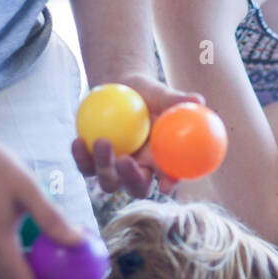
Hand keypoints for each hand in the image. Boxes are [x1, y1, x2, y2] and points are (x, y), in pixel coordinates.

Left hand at [71, 74, 205, 196]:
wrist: (119, 91)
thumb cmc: (147, 94)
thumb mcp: (161, 94)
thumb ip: (177, 100)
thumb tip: (199, 100)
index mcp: (161, 162)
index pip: (169, 177)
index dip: (169, 183)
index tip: (166, 183)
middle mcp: (139, 172)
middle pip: (137, 188)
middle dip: (131, 180)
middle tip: (126, 161)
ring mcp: (114, 170)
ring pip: (108, 182)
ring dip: (104, 167)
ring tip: (102, 141)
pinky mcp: (92, 162)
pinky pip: (85, 166)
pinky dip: (81, 157)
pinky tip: (78, 140)